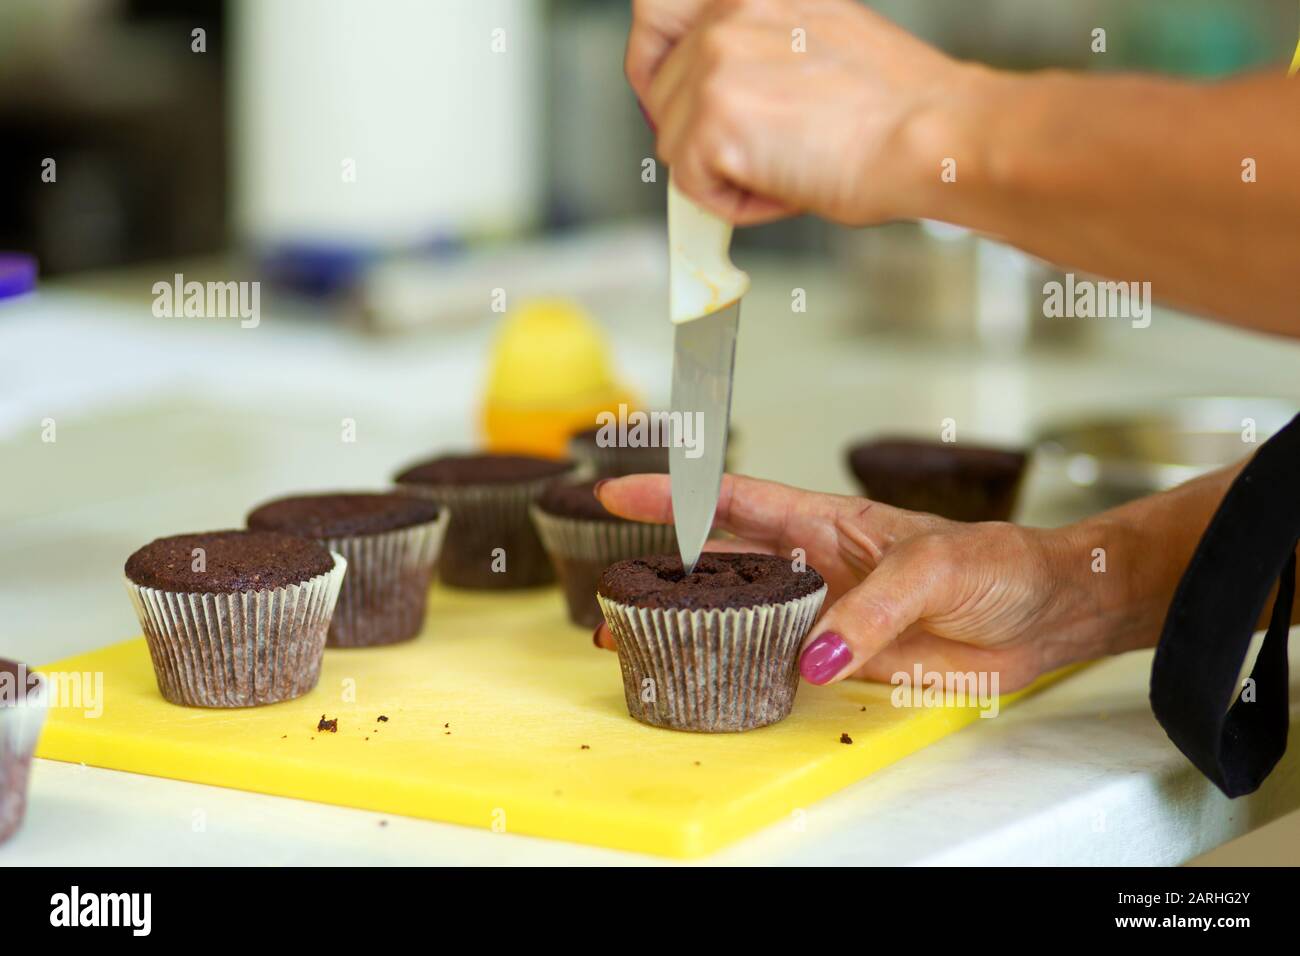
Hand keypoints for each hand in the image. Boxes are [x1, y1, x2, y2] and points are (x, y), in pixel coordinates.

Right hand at [593, 473, 1112, 691]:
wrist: (1045, 615)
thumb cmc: (997, 563)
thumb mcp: (934, 569)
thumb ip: (871, 611)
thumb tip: (813, 657)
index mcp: (827, 522)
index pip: (737, 500)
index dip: (677, 494)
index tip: (618, 490)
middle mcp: (814, 565)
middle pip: (720, 565)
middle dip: (662, 575)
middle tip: (608, 596)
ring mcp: (824, 614)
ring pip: (741, 619)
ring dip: (691, 630)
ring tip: (634, 645)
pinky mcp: (844, 661)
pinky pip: (779, 667)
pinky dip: (741, 674)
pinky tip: (709, 681)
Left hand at [626, 0, 968, 224]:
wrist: (932, 137)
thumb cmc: (896, 107)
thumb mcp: (814, 43)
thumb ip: (753, 53)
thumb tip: (715, 96)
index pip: (657, 11)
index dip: (655, 60)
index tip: (667, 92)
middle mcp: (726, 13)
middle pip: (660, 92)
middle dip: (696, 133)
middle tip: (752, 152)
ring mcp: (713, 64)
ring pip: (672, 144)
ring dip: (720, 170)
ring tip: (788, 166)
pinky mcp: (711, 121)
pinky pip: (692, 186)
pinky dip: (734, 203)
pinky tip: (786, 185)